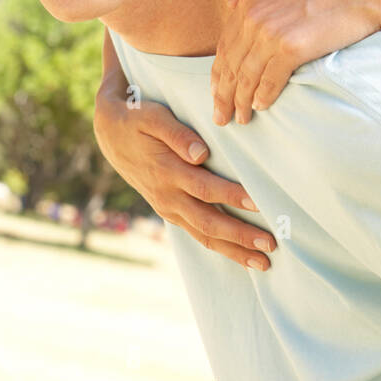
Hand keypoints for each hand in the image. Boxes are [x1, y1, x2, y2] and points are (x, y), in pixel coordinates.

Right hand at [93, 78, 277, 270]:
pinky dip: (219, 247)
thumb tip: (201, 153)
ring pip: (203, 235)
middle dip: (240, 236)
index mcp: (167, 172)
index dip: (232, 196)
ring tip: (263, 262)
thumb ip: (177, 135)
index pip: (205, 188)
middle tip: (270, 245)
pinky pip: (196, 233)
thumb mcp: (153, 118)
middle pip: (208, 222)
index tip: (258, 202)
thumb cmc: (137, 120)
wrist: (110, 134)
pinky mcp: (169, 212)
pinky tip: (239, 255)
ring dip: (233, 251)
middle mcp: (167, 196)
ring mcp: (168, 207)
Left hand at [210, 0, 380, 124]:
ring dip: (240, 101)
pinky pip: (269, 80)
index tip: (218, 88)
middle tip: (220, 114)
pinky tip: (261, 106)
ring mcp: (270, 31)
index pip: (225, 41)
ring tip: (241, 119)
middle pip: (230, 62)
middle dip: (223, 92)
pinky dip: (263, 97)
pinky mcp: (291, 48)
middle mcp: (252, 12)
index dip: (220, 69)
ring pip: (246, 75)